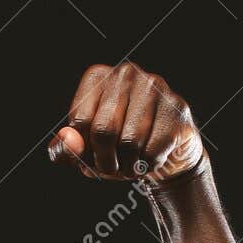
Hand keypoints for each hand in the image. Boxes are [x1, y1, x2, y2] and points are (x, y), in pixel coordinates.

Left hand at [48, 63, 203, 183]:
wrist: (165, 150)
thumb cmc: (116, 147)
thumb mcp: (84, 150)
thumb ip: (64, 149)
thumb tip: (69, 140)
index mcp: (97, 77)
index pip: (79, 122)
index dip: (83, 150)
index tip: (92, 156)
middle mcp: (126, 73)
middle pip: (104, 130)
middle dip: (104, 161)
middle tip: (111, 168)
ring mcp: (155, 87)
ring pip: (130, 142)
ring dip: (126, 166)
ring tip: (130, 165)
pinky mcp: (177, 108)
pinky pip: (153, 150)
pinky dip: (147, 166)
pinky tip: (150, 159)